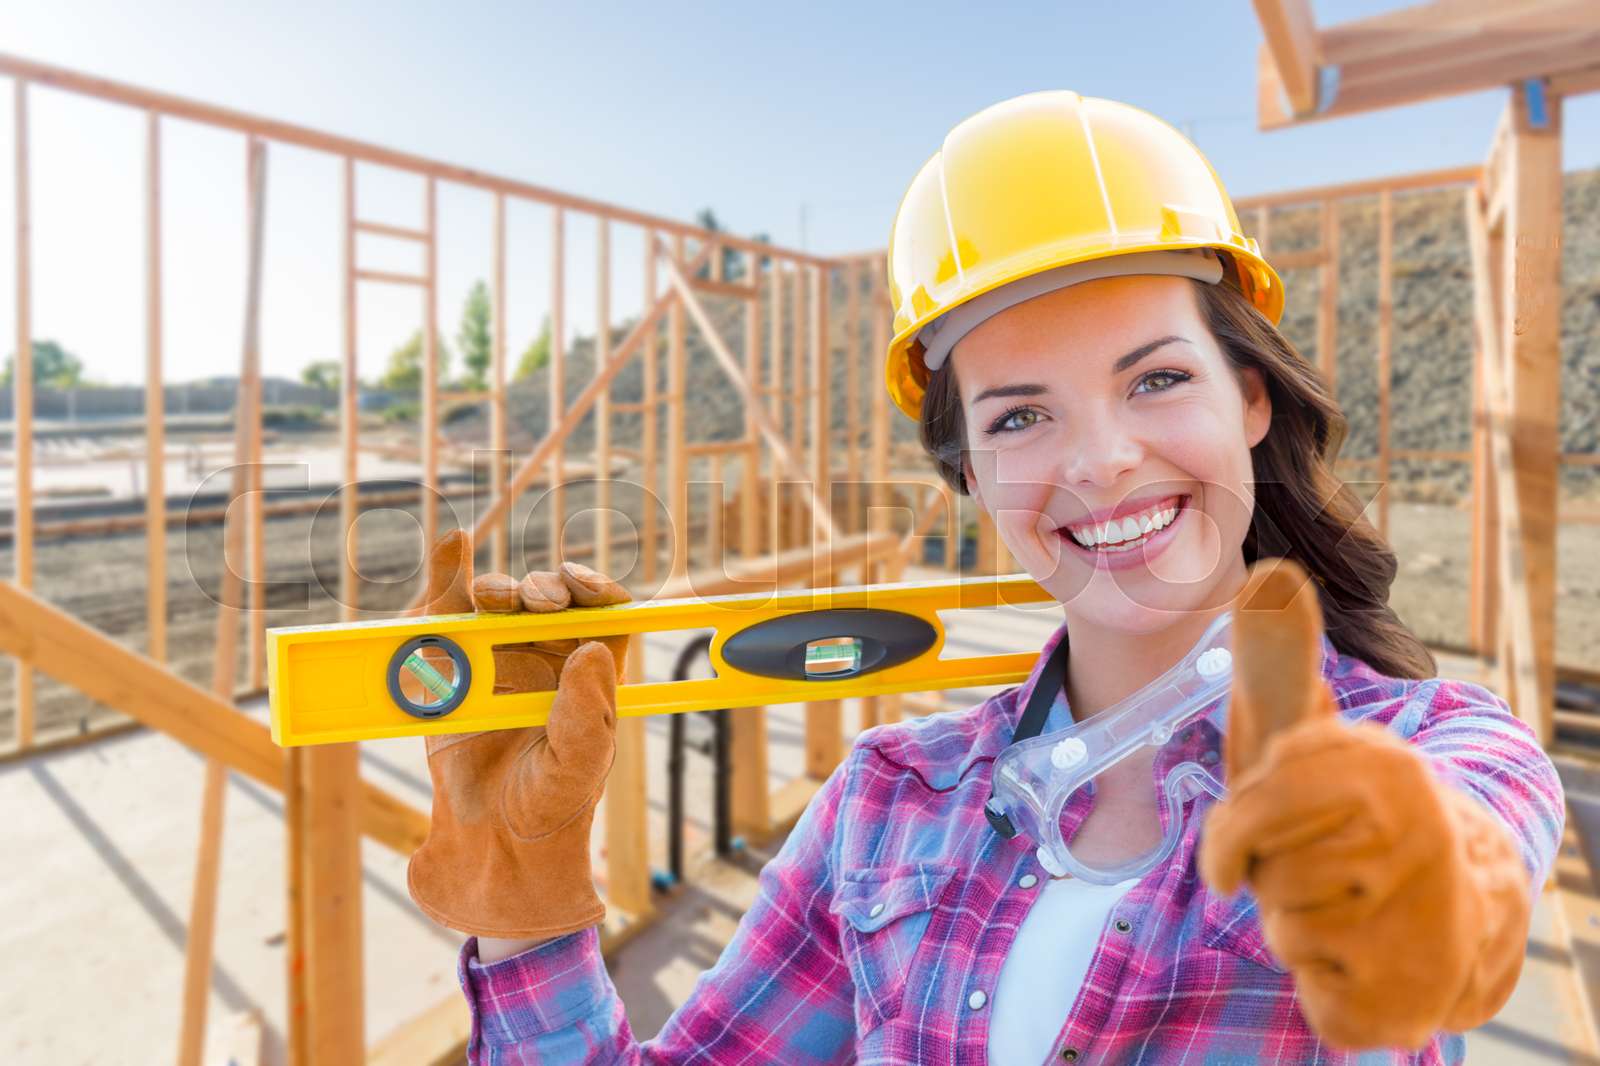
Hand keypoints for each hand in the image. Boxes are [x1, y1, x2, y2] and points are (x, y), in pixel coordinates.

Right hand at [405, 529, 631, 941]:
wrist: (487, 851)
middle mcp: (548, 664)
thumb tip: (593, 649)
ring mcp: (496, 664)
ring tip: (493, 596)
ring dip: (497, 587)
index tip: (586, 589)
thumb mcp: (579, 768)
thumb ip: (587, 714)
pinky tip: (453, 545)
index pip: (605, 617)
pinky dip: (447, 576)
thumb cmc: (549, 812)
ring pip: (500, 602)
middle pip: (550, 601)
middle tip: (539, 602)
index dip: (600, 591)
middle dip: (545, 589)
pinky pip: (447, 615)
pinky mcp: (448, 671)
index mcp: (591, 679)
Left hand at [1197, 558, 1529, 1050]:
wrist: (1457, 910)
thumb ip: (1279, 665)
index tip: (1235, 850)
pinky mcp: (1417, 997)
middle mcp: (1421, 839)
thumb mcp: (1307, 740)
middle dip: (1270, 878)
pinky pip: (1316, 995)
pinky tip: (1360, 960)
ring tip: (1342, 908)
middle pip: (1269, 876)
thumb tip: (1267, 576)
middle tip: (1310, 868)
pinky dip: (1321, 984)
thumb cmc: (1350, 818)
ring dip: (1294, 926)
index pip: (1260, 810)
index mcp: (1384, 772)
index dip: (1236, 834)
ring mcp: (1425, 922)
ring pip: (1287, 932)